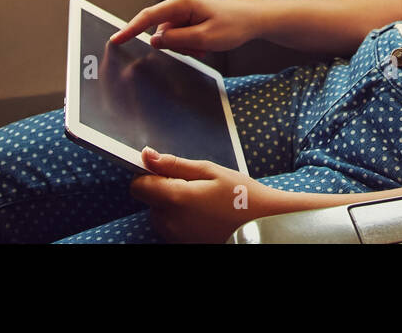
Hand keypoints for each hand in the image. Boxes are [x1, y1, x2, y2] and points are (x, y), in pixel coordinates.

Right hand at [109, 0, 256, 55]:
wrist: (252, 19)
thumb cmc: (234, 25)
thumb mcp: (204, 38)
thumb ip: (176, 40)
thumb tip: (154, 40)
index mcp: (181, 3)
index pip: (148, 17)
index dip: (130, 29)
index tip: (116, 39)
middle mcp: (179, 3)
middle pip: (162, 32)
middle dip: (177, 45)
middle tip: (200, 47)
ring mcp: (184, 9)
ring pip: (171, 36)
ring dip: (186, 45)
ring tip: (206, 44)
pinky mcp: (189, 16)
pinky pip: (180, 35)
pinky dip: (190, 43)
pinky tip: (206, 43)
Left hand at [130, 148, 276, 242]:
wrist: (262, 226)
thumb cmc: (241, 195)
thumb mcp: (211, 171)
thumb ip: (175, 164)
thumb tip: (147, 155)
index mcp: (175, 199)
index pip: (138, 186)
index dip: (150, 176)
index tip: (168, 172)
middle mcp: (169, 222)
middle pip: (150, 200)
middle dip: (167, 190)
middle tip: (198, 187)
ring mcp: (175, 237)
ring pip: (160, 214)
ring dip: (174, 206)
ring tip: (205, 203)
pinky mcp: (181, 245)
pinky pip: (171, 227)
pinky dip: (182, 220)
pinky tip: (205, 216)